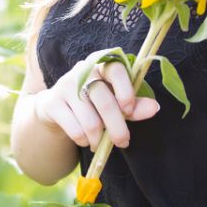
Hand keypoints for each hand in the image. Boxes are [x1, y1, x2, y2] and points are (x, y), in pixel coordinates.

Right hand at [33, 61, 160, 148]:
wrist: (57, 109)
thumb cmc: (94, 103)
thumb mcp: (115, 102)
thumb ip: (133, 105)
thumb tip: (154, 108)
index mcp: (102, 64)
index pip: (116, 69)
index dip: (125, 91)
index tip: (129, 110)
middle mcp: (82, 71)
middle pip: (104, 101)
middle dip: (117, 128)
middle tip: (123, 142)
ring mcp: (65, 85)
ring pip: (90, 121)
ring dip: (99, 139)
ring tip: (100, 142)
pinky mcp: (52, 103)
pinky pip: (75, 130)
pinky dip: (84, 141)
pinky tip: (85, 139)